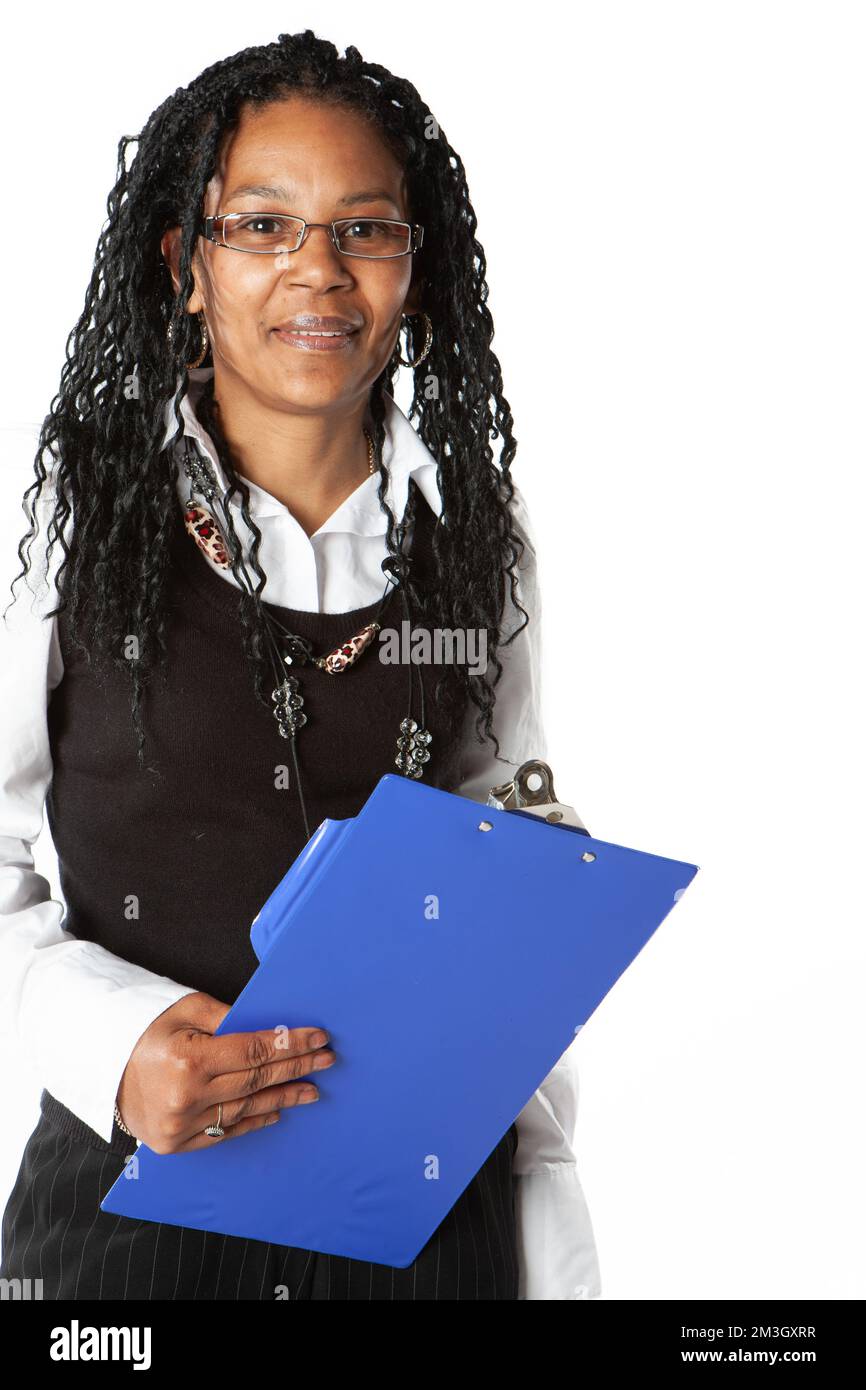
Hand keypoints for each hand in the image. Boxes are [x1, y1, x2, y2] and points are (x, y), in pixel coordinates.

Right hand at [115, 991, 334, 1153]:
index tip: (318, 1037)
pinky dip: (254, 1120)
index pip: (253, 1051)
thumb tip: (267, 1025)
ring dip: (283, 1097)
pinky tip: (278, 1110)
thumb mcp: (183, 1010)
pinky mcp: (177, 1144)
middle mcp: (187, 1097)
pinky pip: (225, 1132)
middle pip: (256, 1080)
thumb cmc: (146, 1033)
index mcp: (189, 1060)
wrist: (103, 1071)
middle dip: (296, 1067)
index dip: (290, 1044)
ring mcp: (181, 1125)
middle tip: (327, 1059)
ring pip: (246, 1109)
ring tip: (312, 1088)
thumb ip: (226, 1017)